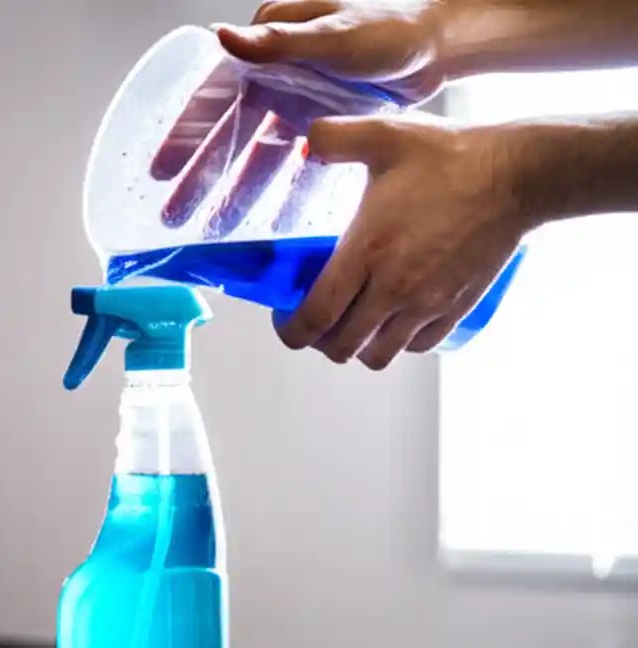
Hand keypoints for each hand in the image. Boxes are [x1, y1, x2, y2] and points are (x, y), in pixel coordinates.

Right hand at [153, 0, 449, 237]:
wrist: (443, 41)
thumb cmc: (393, 26)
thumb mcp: (333, 36)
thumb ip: (278, 43)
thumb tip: (222, 36)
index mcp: (267, 52)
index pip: (213, 98)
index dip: (184, 136)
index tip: (160, 172)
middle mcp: (275, 78)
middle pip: (229, 136)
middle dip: (203, 178)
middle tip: (175, 216)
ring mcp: (297, 103)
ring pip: (259, 157)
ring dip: (239, 195)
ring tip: (216, 233)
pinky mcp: (323, 125)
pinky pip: (297, 167)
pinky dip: (287, 195)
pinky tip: (273, 228)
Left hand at [274, 115, 529, 368]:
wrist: (517, 175)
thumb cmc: (449, 156)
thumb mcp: (384, 135)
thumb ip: (334, 137)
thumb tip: (303, 141)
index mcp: (366, 253)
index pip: (315, 317)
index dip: (292, 330)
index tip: (286, 319)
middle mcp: (394, 289)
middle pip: (343, 346)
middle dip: (320, 340)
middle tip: (316, 318)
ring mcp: (427, 304)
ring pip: (381, 355)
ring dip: (359, 346)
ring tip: (353, 321)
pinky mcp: (457, 308)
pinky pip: (419, 346)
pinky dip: (399, 342)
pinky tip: (393, 318)